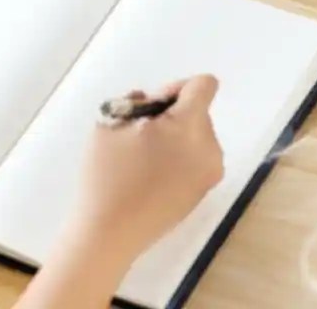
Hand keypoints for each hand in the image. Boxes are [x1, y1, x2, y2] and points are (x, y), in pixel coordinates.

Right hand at [70, 75, 224, 260]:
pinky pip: (195, 159)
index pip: (203, 85)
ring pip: (197, 136)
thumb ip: (133, 103)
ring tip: (140, 156)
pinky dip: (177, 157)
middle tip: (137, 133)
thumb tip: (149, 105)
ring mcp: (209, 174)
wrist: (112, 230)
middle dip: (170, 115)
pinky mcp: (203, 193)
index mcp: (189, 126)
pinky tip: (149, 175)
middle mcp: (209, 148)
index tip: (150, 108)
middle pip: (198, 112)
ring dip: (173, 136)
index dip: (175, 87)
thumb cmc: (107, 174)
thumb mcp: (108, 124)